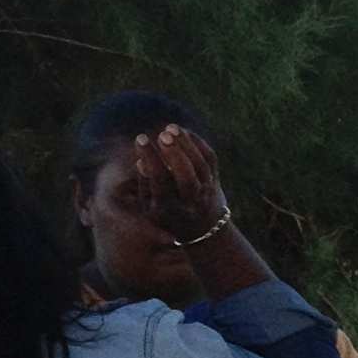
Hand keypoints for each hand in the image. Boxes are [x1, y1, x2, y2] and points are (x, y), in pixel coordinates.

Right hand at [124, 123, 229, 243]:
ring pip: (201, 166)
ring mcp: (206, 191)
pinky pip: (210, 158)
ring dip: (187, 144)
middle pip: (187, 178)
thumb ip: (144, 185)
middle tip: (163, 135)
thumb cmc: (166, 213)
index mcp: (169, 209)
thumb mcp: (149, 206)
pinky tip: (183, 132)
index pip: (160, 181)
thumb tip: (142, 162)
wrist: (203, 229)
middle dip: (175, 154)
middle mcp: (191, 202)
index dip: (151, 159)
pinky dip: (198, 143)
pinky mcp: (216, 180)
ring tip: (171, 127)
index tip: (141, 138)